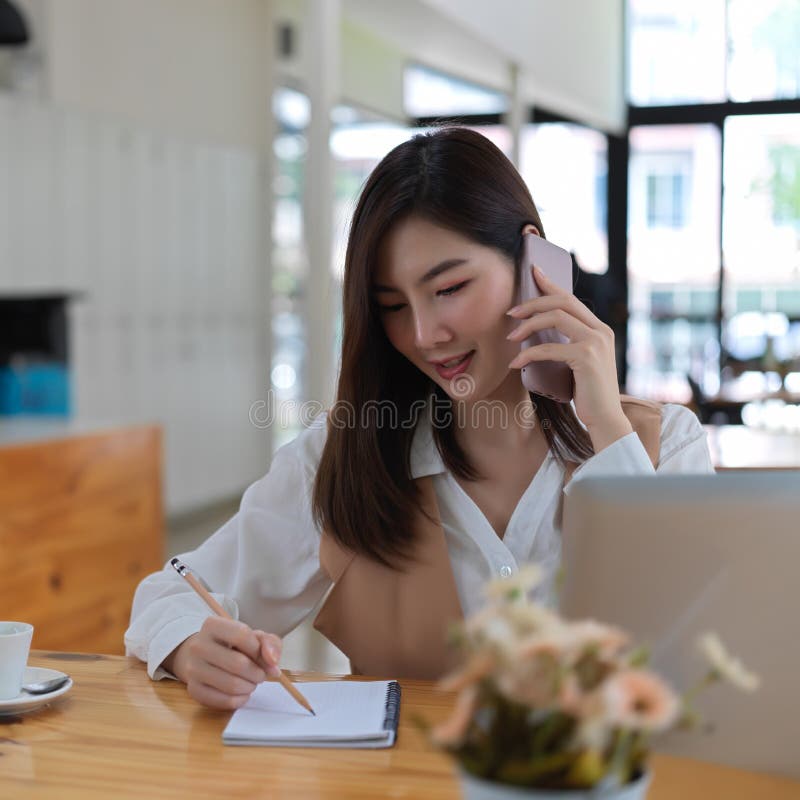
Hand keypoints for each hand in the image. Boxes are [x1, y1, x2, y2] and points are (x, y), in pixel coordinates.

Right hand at [166, 616, 282, 709]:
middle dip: (257, 673)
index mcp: (212, 625)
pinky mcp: (193, 690)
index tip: (263, 657)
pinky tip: (242, 693)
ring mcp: (193, 669)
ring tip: (251, 683)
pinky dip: (240, 700)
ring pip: (231, 685)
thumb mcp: (254, 636)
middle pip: (238, 663)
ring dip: (250, 687)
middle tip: (260, 675)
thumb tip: (273, 662)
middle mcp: (198, 645)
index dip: (258, 650)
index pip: (242, 635)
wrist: (203, 656)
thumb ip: (269, 643)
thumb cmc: (234, 645)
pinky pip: (223, 701)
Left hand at [506, 266, 631, 451]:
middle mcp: (601, 330)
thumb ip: (569, 343)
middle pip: (562, 301)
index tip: (532, 272)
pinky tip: (515, 363)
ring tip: (510, 337)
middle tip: (511, 313)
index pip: (571, 298)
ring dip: (527, 325)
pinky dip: (528, 354)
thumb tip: (539, 329)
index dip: (550, 283)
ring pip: (555, 317)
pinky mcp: (586, 357)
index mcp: (600, 328)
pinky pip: (548, 347)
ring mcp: (595, 342)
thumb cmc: (587, 393)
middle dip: (533, 303)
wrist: (606, 419)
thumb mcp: (579, 362)